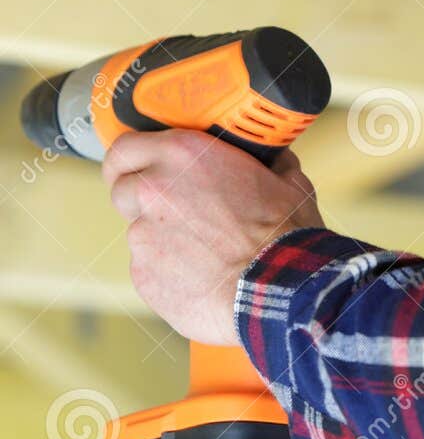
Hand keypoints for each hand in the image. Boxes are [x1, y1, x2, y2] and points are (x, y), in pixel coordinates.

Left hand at [103, 132, 324, 344]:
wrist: (279, 292)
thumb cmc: (284, 236)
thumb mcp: (286, 181)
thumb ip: (266, 162)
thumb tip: (272, 157)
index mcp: (183, 155)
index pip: (125, 146)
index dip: (130, 158)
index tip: (136, 166)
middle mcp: (154, 190)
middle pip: (121, 188)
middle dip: (140, 197)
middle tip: (171, 208)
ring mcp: (143, 236)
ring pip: (138, 232)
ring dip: (160, 237)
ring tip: (203, 251)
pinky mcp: (143, 276)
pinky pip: (148, 268)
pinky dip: (168, 270)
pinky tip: (202, 275)